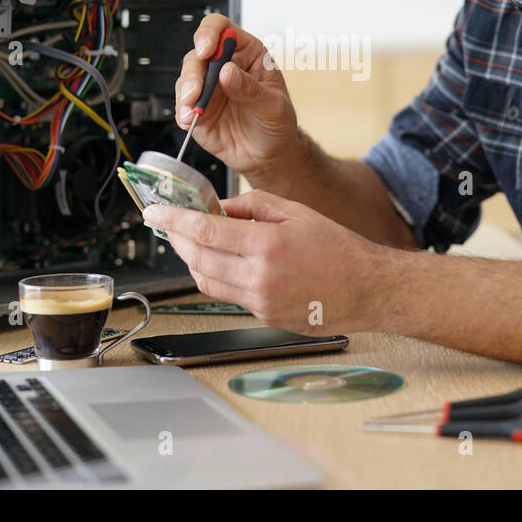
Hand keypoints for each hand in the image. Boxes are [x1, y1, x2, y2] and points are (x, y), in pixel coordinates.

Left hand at [142, 189, 393, 333]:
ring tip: (190, 241)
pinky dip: (213, 276)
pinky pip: (226, 295)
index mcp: (268, 244)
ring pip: (205, 281)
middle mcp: (260, 276)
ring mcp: (260, 301)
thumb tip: (219, 208)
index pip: (205, 230)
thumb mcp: (296, 211)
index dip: (173, 220)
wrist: (367, 289)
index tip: (154, 212)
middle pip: (197, 258)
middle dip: (177, 239)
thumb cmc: (339, 248)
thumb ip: (253, 206)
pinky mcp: (263, 316)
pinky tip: (218, 261)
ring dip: (191, 260)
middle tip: (169, 224)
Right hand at [174, 14, 298, 182]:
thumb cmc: (277, 123)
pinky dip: (183, 111)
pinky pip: (182, 105)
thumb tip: (227, 72)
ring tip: (193, 109)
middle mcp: (223, 67)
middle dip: (194, 72)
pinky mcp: (197, 110)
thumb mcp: (273, 105)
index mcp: (246, 54)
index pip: (221, 29)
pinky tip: (190, 120)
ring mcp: (208, 88)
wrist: (269, 156)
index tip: (206, 50)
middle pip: (198, 54)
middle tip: (196, 90)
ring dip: (186, 92)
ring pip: (186, 78)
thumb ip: (251, 89)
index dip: (210, 33)